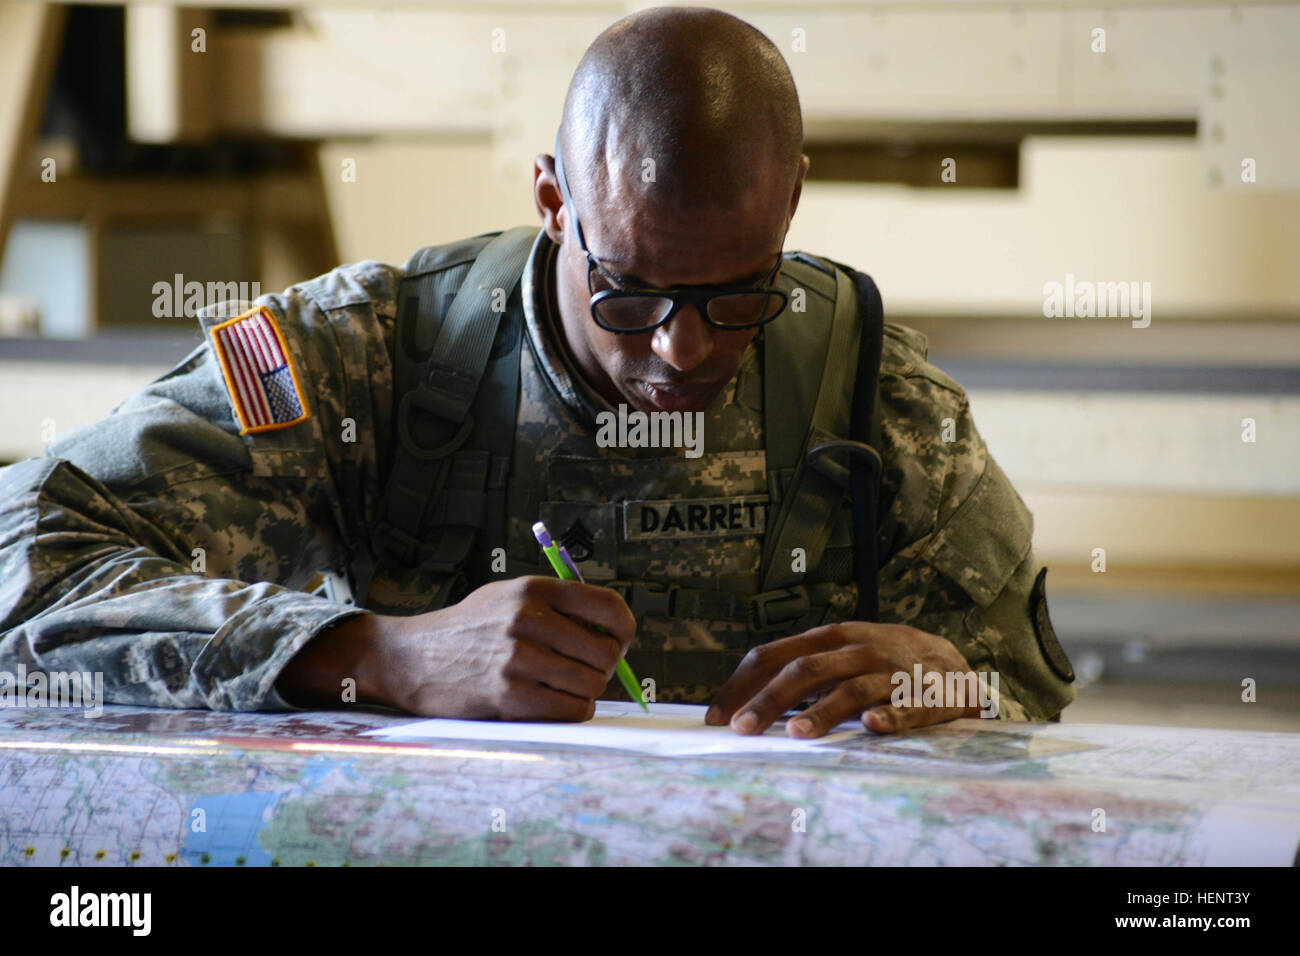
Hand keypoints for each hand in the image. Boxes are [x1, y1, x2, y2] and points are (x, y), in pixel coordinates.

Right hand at [279, 576, 635, 720]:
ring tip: (562, 687)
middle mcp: (528, 619)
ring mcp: (518, 659)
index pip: (607, 606)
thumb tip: (614, 629)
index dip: (624, 629)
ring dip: (585, 692)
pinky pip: (571, 711)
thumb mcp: (506, 596)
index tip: (620, 641)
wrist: (410, 657)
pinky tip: (552, 703)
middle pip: (606, 652)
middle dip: (604, 667)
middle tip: (584, 671)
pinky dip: (571, 712)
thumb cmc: (467, 629)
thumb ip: (555, 605)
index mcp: (533, 589)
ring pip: (591, 685)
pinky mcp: (509, 696)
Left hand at [705, 622, 983, 736]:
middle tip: (742, 729)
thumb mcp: (838, 657)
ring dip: (822, 712)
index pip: (775, 655)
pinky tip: (872, 728)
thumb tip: (742, 704)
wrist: (953, 666)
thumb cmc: (881, 665)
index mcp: (830, 638)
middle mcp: (857, 650)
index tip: (717, 716)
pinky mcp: (925, 697)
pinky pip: (906, 708)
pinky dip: (889, 717)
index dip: (743, 683)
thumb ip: (799, 675)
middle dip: (769, 699)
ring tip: (795, 734)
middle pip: (805, 670)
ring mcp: (891, 672)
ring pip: (851, 689)